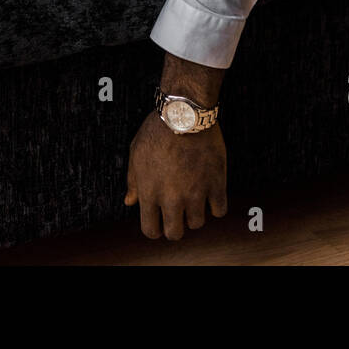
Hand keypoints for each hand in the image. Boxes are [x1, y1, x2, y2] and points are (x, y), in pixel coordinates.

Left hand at [125, 110, 227, 239]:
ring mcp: (195, 193)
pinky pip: (219, 210)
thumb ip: (133, 181)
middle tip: (178, 213)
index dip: (155, 228)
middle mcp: (172, 198)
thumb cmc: (156, 131)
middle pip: (175, 233)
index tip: (159, 221)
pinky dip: (215, 205)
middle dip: (175, 226)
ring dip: (195, 214)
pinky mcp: (216, 184)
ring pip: (197, 223)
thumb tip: (130, 201)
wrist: (185, 114)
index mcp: (149, 193)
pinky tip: (211, 193)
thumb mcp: (136, 153)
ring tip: (194, 197)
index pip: (151, 230)